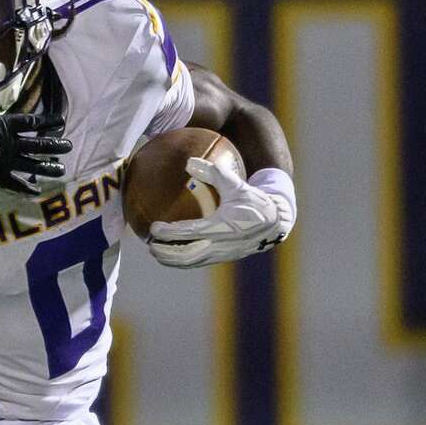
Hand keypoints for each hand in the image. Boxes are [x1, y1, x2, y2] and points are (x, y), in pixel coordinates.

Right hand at [0, 68, 70, 194]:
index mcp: (4, 126)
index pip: (32, 123)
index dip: (47, 122)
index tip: (61, 121)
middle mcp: (10, 144)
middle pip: (38, 145)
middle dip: (54, 145)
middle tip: (69, 146)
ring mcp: (5, 162)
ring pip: (32, 166)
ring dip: (47, 167)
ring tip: (62, 170)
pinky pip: (14, 183)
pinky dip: (25, 188)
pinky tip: (37, 192)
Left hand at [148, 157, 294, 267]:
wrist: (275, 222)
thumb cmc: (254, 200)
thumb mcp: (237, 184)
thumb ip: (214, 172)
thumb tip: (189, 162)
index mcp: (223, 227)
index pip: (190, 232)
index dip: (170, 233)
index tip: (154, 227)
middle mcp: (221, 245)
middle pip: (186, 255)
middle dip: (165, 253)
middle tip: (150, 244)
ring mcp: (221, 254)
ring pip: (190, 262)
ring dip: (171, 260)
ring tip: (155, 252)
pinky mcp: (222, 258)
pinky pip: (197, 262)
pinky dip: (181, 260)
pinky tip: (170, 253)